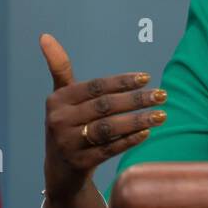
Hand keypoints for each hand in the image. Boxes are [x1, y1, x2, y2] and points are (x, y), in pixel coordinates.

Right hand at [39, 33, 166, 198]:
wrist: (59, 172)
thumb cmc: (68, 126)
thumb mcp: (61, 98)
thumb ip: (59, 68)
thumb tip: (45, 35)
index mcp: (57, 100)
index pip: (96, 87)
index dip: (122, 82)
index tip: (147, 78)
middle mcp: (59, 120)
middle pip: (105, 106)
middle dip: (136, 100)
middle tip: (162, 95)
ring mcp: (67, 143)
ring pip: (108, 128)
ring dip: (137, 121)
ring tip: (161, 115)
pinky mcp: (78, 163)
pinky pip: (108, 149)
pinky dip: (128, 140)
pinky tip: (146, 133)